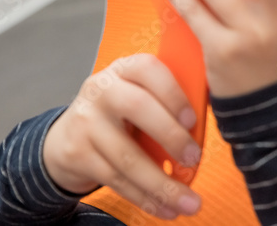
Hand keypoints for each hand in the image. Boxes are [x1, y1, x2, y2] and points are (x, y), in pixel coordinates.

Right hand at [43, 54, 201, 219]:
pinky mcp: (77, 154)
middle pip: (137, 109)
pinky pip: (116, 180)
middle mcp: (101, 89)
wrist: (69, 135)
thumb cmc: (124, 113)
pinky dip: (145, 198)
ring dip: (162, 185)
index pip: (148, 69)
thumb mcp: (142, 94)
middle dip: (171, 137)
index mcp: (125, 69)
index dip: (173, 93)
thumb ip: (169, 101)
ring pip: (126, 157)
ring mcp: (85, 122)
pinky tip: (165, 208)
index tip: (193, 119)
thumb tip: (206, 126)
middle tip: (194, 160)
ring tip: (188, 203)